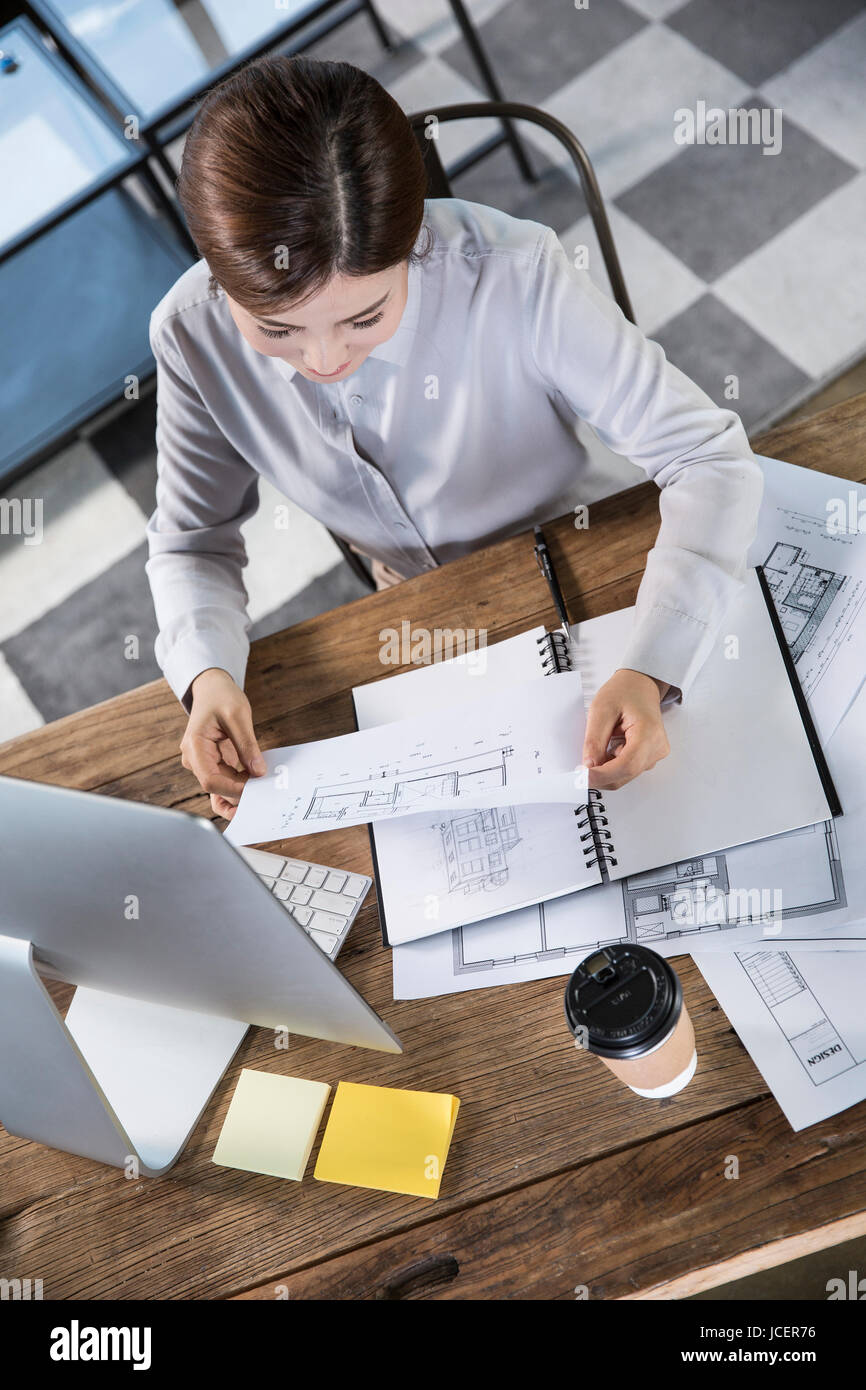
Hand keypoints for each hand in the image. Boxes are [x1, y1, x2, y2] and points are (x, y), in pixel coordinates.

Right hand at [180, 668, 265, 819]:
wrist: (212, 688)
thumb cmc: (221, 696)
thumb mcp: (238, 716)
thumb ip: (247, 745)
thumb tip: (258, 772)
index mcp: (194, 746)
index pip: (210, 780)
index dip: (233, 789)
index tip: (256, 788)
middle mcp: (194, 758)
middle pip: (216, 787)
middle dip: (239, 792)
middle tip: (266, 790)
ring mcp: (201, 762)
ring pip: (220, 788)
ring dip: (240, 791)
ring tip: (263, 789)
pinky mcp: (212, 763)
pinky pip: (224, 782)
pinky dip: (239, 785)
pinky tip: (255, 785)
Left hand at [582, 668, 670, 791]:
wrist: (639, 685)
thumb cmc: (624, 691)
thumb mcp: (601, 710)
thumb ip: (594, 740)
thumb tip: (589, 766)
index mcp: (649, 733)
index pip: (626, 765)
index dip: (602, 775)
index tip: (582, 777)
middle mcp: (657, 748)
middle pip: (625, 774)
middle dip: (600, 775)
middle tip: (580, 768)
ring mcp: (655, 754)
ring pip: (625, 775)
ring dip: (606, 769)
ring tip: (600, 744)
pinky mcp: (649, 757)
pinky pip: (627, 770)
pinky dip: (612, 766)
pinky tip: (608, 748)